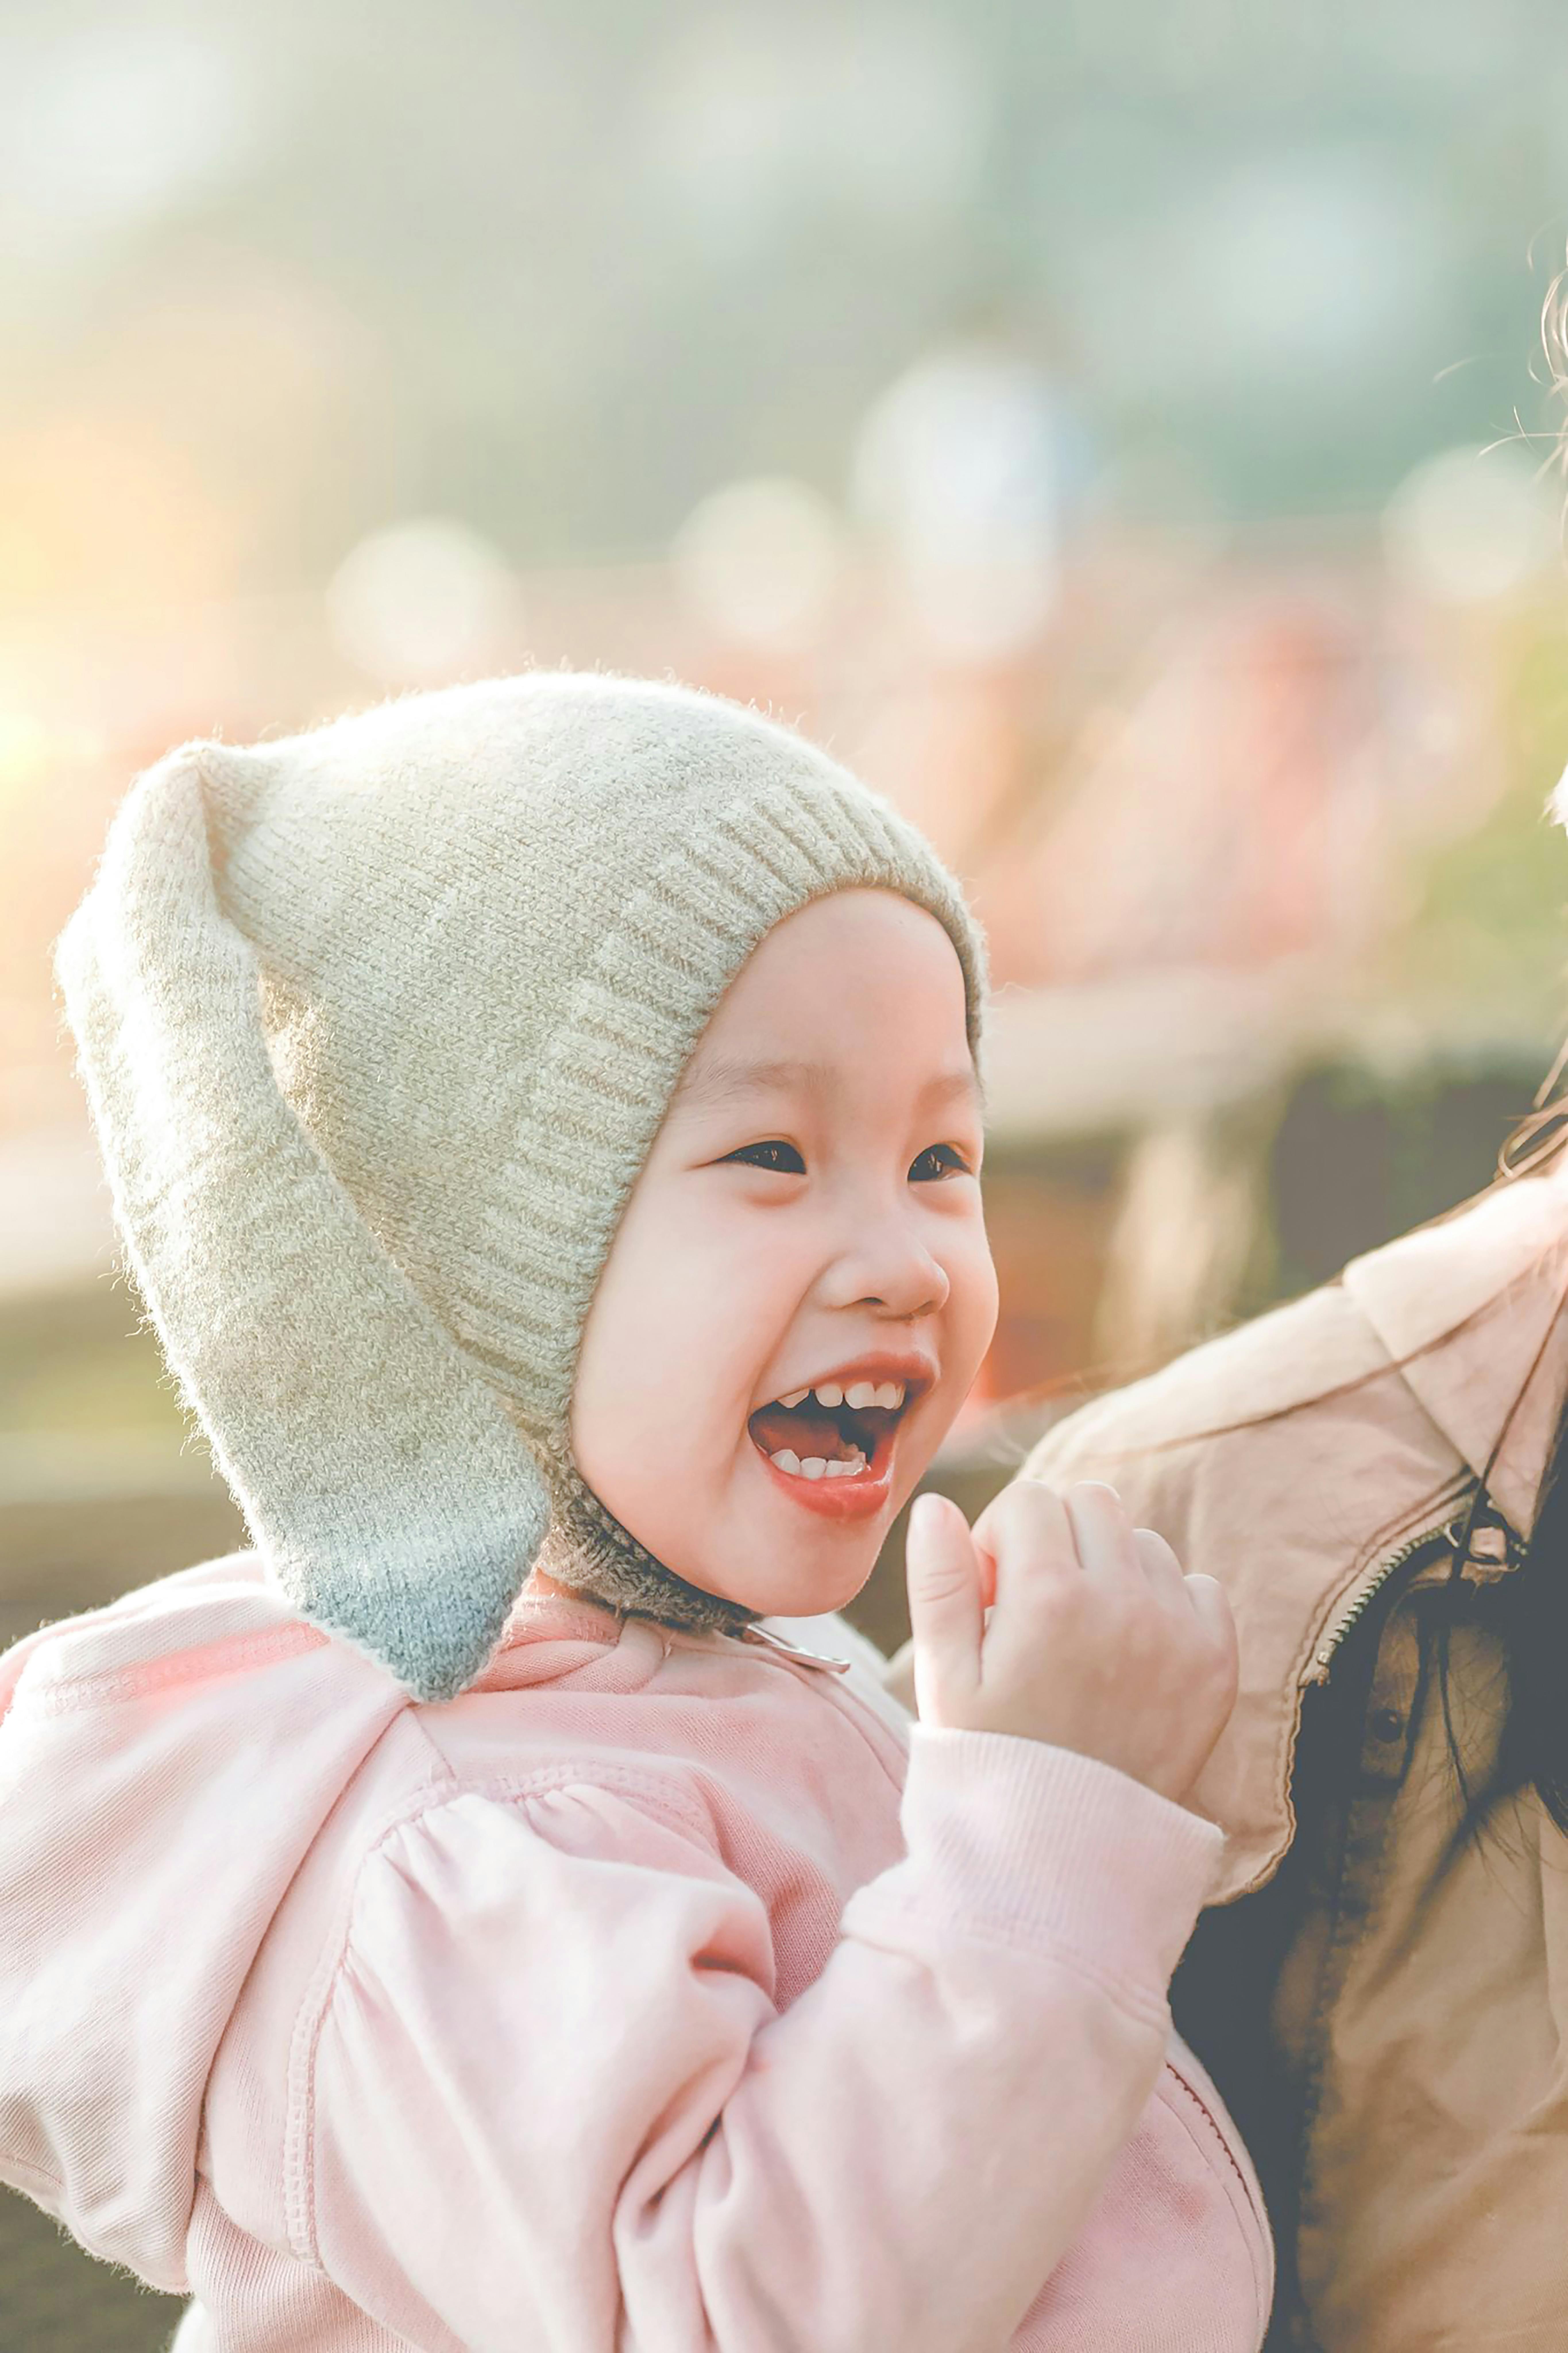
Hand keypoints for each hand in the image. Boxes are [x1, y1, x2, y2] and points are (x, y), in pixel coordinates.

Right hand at [904, 1479, 1237, 1807]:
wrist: (1067, 1855)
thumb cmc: (992, 1763)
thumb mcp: (942, 1679)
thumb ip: (938, 1582)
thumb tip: (936, 1505)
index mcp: (1046, 1597)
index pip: (1029, 1498)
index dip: (1000, 1537)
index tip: (993, 1593)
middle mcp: (1121, 1602)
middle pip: (1091, 1501)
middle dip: (1056, 1537)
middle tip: (1035, 1606)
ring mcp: (1178, 1632)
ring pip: (1143, 1542)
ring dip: (1110, 1569)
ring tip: (1082, 1636)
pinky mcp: (1217, 1663)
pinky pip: (1200, 1585)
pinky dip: (1167, 1603)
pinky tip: (1131, 1653)